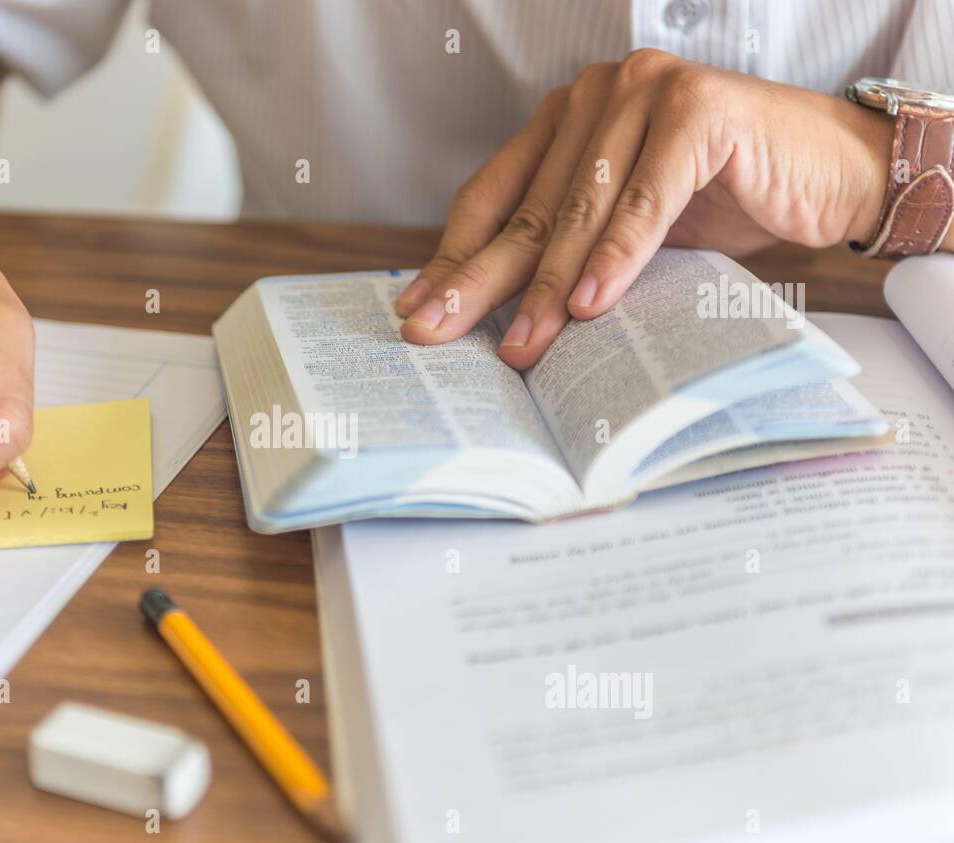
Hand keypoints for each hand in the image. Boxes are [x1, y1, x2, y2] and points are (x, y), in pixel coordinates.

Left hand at [396, 50, 893, 367]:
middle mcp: (599, 95)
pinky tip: (592, 305)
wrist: (832, 173)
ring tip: (520, 345)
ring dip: (549, 287)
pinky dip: (619, 256)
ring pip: (581, 208)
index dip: (453, 257)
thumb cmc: (725, 199)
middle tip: (433, 334)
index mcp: (569, 118)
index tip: (415, 310)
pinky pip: (646, 200)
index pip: (495, 196)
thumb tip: (500, 315)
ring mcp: (647, 92)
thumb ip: (569, 249)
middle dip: (478, 282)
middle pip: (527, 209)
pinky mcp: (699, 110)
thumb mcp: (627, 230)